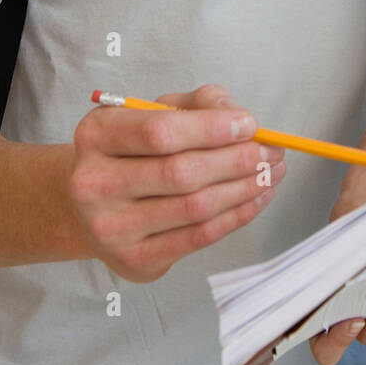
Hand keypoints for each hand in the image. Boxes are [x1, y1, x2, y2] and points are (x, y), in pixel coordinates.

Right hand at [69, 84, 285, 281]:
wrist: (96, 204)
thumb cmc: (136, 150)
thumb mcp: (159, 110)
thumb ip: (200, 104)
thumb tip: (240, 119)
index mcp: (97, 135)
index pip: (159, 132)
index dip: (211, 129)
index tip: (249, 125)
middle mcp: (93, 183)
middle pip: (181, 172)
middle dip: (237, 160)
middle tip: (272, 152)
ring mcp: (111, 228)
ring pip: (195, 207)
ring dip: (245, 188)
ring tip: (272, 172)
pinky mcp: (134, 260)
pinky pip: (198, 238)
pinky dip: (236, 216)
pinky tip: (256, 199)